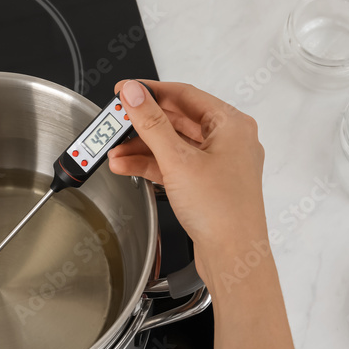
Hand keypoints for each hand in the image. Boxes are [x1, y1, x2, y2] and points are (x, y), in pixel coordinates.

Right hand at [108, 80, 267, 286]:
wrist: (233, 257)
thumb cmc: (222, 212)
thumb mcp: (178, 160)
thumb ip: (151, 123)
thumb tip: (134, 94)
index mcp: (232, 125)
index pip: (185, 94)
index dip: (150, 91)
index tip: (125, 91)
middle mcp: (229, 141)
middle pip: (178, 120)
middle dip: (143, 124)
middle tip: (115, 122)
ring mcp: (219, 164)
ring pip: (174, 145)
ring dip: (143, 147)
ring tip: (115, 151)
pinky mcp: (208, 185)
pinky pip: (176, 165)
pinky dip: (153, 165)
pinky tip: (128, 166)